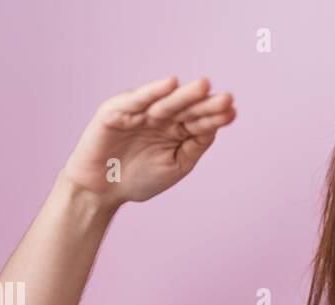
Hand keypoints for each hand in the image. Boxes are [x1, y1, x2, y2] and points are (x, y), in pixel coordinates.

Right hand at [58, 74, 235, 206]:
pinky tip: (171, 84)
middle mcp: (160, 116)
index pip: (200, 121)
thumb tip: (217, 126)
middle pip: (187, 108)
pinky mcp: (117, 110)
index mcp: (176, 129)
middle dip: (206, 103)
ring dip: (185, 94)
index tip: (233, 112)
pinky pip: (137, 99)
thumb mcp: (176, 165)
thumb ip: (195, 146)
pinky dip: (153, 91)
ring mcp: (139, 111)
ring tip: (204, 87)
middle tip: (227, 99)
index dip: (215, 117)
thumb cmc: (138, 178)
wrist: (101, 191)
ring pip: (166, 102)